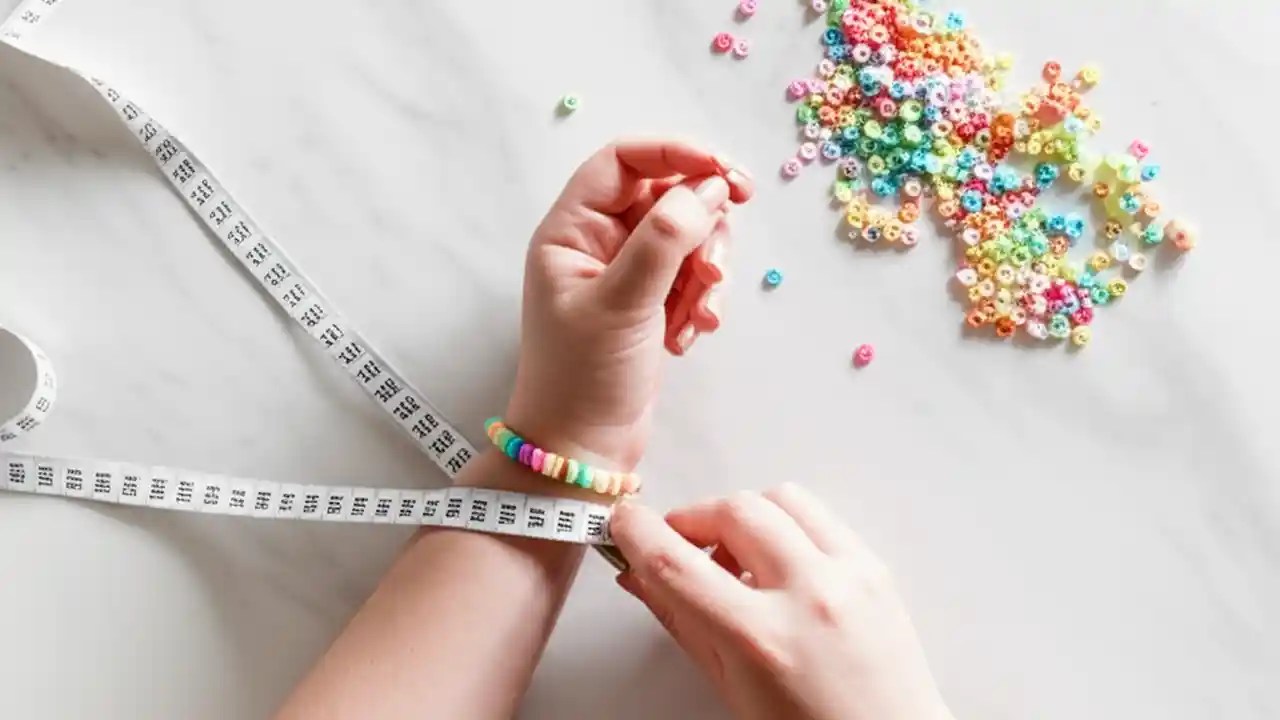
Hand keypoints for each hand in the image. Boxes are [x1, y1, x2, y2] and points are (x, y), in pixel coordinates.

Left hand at [505, 139, 752, 469]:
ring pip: (688, 237)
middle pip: (667, 196)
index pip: (624, 160)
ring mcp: (627, 273)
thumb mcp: (623, 302)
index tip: (725, 172)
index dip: (676, 153)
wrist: (582, 451)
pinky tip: (689, 335)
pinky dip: (701, 301)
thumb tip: (708, 187)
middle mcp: (598, 242)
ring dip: (705, 270)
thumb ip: (665, 238)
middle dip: (701, 228)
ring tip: (700, 312)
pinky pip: (692, 277)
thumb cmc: (583, 377)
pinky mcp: (651, 303)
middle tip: (715, 267)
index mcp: (572, 230)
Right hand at [611, 485, 953, 719]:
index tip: (624, 523)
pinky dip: (786, 525)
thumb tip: (639, 575)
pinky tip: (775, 560)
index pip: (677, 563)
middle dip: (692, 518)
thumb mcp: (729, 688)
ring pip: (780, 498)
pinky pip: (820, 516)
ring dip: (743, 514)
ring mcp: (850, 576)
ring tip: (732, 554)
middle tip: (677, 542)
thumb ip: (681, 622)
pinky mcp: (876, 567)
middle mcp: (809, 597)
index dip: (638, 533)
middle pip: (731, 510)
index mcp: (761, 640)